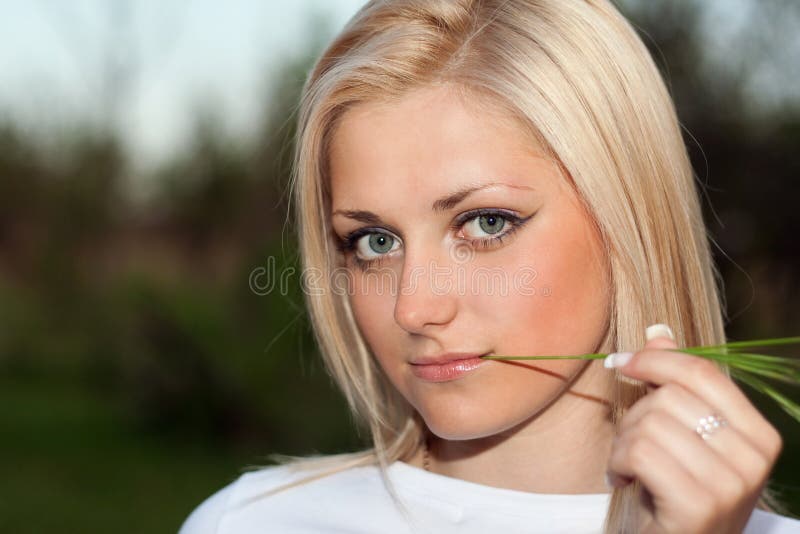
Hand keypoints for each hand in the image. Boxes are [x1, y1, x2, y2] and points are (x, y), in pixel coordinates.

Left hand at [604, 324, 783, 533]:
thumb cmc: (673, 492)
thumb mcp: (679, 435)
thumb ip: (674, 384)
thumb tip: (658, 330)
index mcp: (760, 435)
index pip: (702, 372)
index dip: (654, 360)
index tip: (621, 363)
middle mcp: (755, 459)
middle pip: (671, 396)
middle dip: (635, 415)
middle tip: (632, 445)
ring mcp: (731, 485)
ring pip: (650, 423)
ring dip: (623, 443)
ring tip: (630, 467)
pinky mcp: (699, 506)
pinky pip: (639, 452)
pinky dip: (618, 464)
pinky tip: (625, 482)